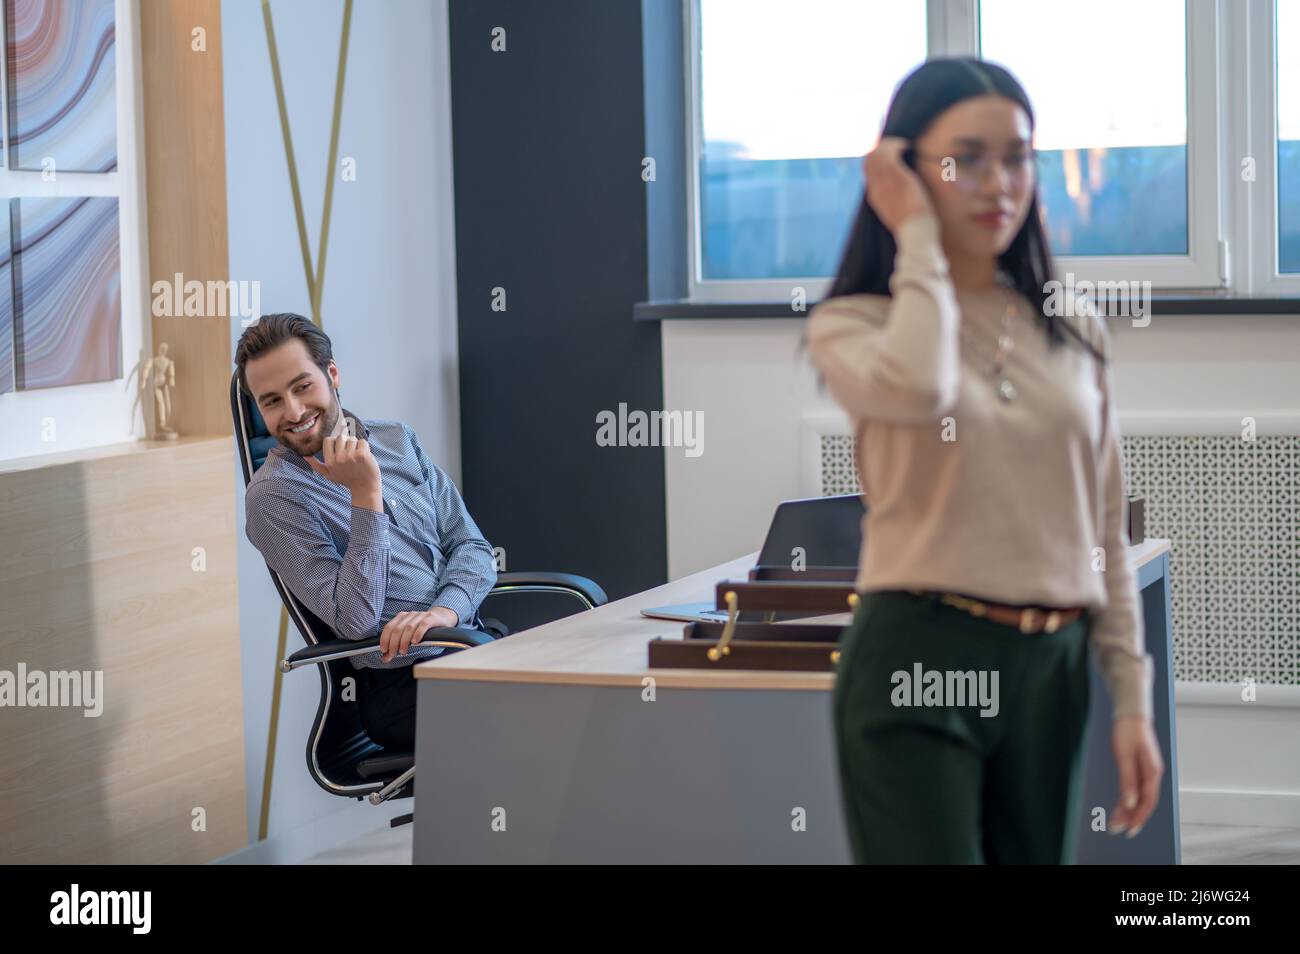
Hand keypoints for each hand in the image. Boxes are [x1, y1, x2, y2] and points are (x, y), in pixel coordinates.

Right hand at [304, 431, 380, 504]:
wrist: (365, 487)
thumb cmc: (347, 479)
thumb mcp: (328, 474)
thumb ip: (316, 465)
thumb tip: (305, 455)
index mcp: (329, 462)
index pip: (328, 440)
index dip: (334, 441)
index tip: (340, 447)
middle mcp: (339, 459)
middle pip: (341, 437)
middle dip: (346, 442)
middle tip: (350, 452)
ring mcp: (351, 456)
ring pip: (352, 438)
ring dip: (356, 445)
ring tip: (357, 455)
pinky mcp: (362, 455)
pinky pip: (363, 441)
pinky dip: (365, 447)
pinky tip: (365, 455)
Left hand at [379, 607, 459, 662]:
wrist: (441, 618)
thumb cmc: (423, 629)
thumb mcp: (408, 636)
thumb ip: (396, 646)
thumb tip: (384, 658)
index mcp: (402, 617)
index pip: (389, 627)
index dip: (385, 639)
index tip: (383, 650)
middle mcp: (410, 615)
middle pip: (398, 629)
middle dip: (393, 643)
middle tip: (393, 653)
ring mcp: (421, 616)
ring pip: (409, 628)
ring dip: (404, 641)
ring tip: (403, 651)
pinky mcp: (431, 618)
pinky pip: (423, 625)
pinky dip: (417, 634)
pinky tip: (415, 642)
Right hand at [864, 136, 935, 235]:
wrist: (914, 231)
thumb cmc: (913, 228)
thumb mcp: (900, 216)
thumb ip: (898, 206)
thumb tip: (906, 201)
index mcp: (874, 198)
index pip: (869, 173)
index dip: (877, 162)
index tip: (889, 156)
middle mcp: (875, 187)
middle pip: (869, 160)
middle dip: (880, 149)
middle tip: (895, 145)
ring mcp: (883, 180)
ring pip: (877, 153)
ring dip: (889, 145)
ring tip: (902, 144)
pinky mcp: (894, 173)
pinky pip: (889, 151)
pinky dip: (897, 145)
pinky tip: (907, 145)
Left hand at [1110, 715, 1163, 836]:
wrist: (1131, 713)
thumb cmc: (1127, 731)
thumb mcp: (1124, 755)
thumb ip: (1127, 780)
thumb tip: (1129, 803)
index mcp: (1152, 772)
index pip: (1147, 802)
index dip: (1138, 817)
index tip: (1128, 829)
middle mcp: (1152, 775)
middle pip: (1144, 802)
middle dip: (1131, 818)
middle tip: (1116, 829)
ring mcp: (1147, 772)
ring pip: (1139, 797)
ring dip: (1128, 810)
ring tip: (1114, 822)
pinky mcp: (1140, 769)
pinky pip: (1135, 789)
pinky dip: (1127, 799)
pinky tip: (1120, 807)